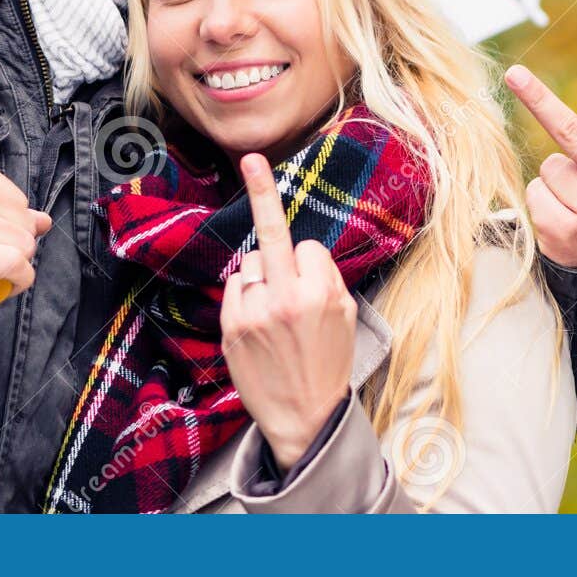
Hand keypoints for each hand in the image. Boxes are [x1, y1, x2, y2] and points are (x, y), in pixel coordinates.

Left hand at [220, 152, 357, 472]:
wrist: (304, 418)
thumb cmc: (328, 364)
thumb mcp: (344, 316)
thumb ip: (324, 279)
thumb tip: (301, 248)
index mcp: (322, 293)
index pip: (309, 246)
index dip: (310, 264)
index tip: (308, 269)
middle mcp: (286, 297)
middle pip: (273, 232)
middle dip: (263, 191)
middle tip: (252, 158)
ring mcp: (254, 311)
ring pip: (253, 264)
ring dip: (262, 279)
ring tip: (275, 320)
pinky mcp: (231, 326)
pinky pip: (236, 287)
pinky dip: (245, 298)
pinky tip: (258, 328)